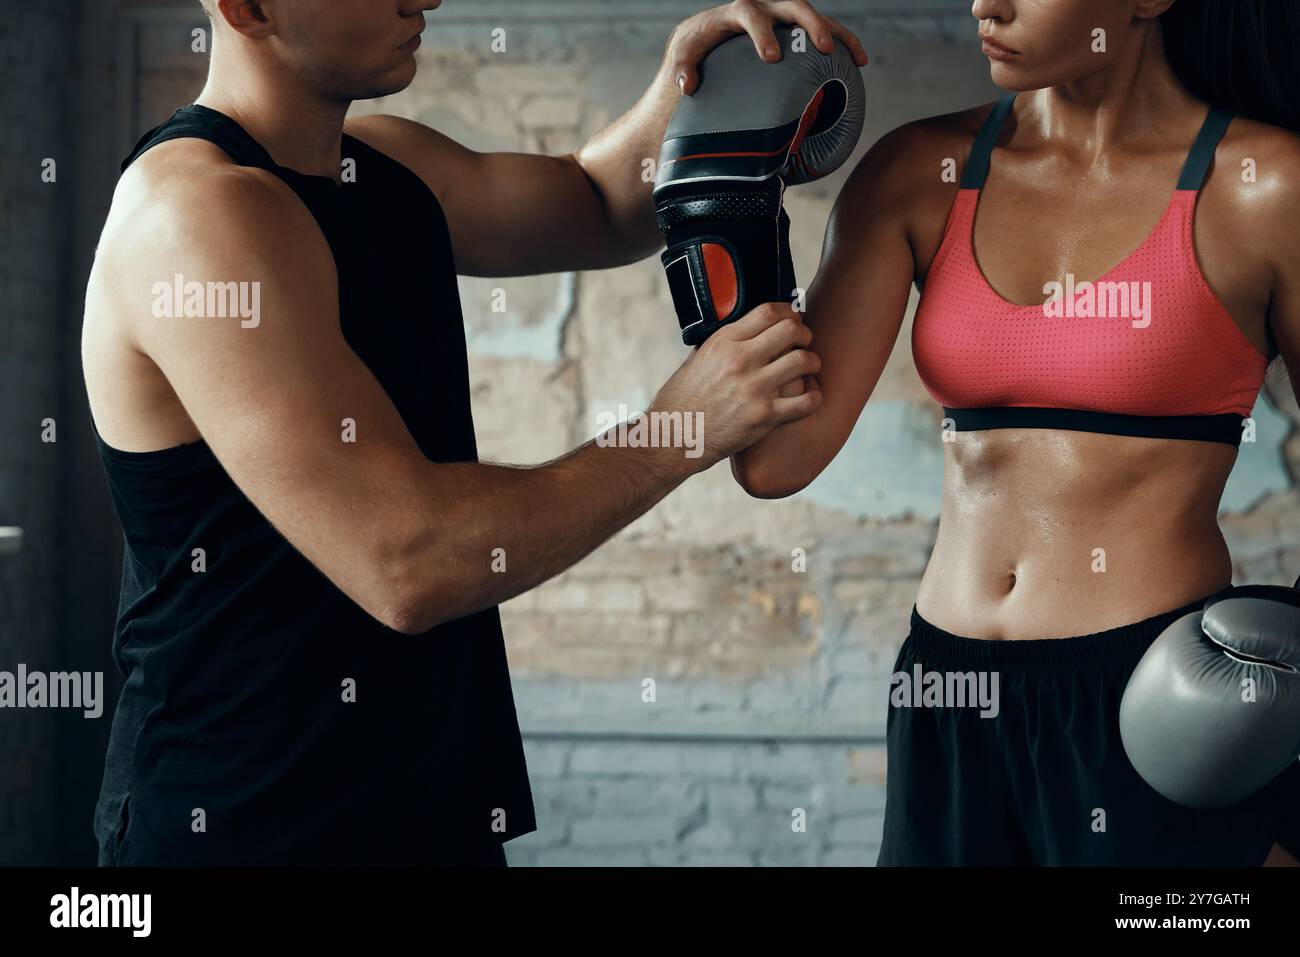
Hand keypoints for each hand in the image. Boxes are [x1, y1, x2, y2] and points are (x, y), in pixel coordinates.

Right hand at [651, 302, 821, 471]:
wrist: (673, 438)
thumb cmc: (681, 400)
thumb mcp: (696, 360)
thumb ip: (722, 345)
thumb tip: (744, 331)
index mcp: (723, 342)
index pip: (768, 312)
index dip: (788, 312)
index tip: (792, 318)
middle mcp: (740, 361)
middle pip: (791, 330)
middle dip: (803, 334)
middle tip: (803, 343)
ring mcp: (754, 389)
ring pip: (804, 360)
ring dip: (812, 362)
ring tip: (809, 368)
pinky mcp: (764, 417)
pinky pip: (807, 401)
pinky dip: (815, 396)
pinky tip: (810, 396)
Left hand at [664, 0, 868, 95]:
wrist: (708, 35)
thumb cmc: (696, 47)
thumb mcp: (684, 55)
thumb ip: (682, 68)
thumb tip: (687, 85)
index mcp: (736, 12)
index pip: (749, 13)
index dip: (762, 33)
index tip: (771, 58)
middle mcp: (764, 7)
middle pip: (792, 5)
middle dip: (811, 24)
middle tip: (824, 48)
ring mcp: (782, 16)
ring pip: (815, 15)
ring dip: (838, 33)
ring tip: (857, 58)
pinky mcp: (794, 29)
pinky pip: (823, 30)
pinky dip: (842, 43)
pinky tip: (858, 62)